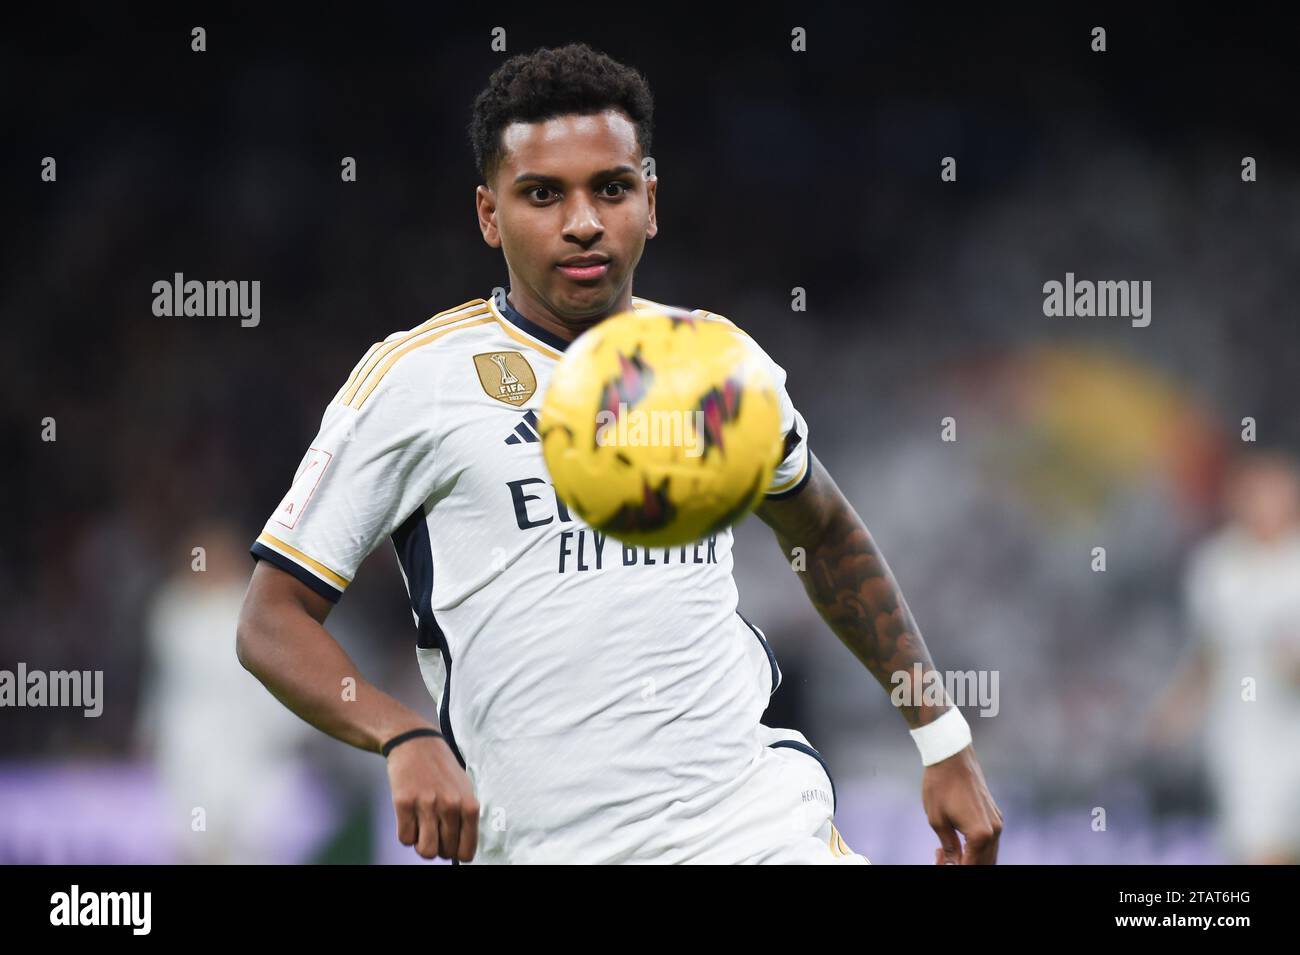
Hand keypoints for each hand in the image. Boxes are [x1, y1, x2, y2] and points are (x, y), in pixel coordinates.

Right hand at [385, 731, 480, 861]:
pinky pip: (405, 839)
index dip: (456, 853)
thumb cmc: (442, 769)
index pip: (466, 851)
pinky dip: (406, 833)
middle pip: (444, 853)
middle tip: (433, 830)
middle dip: (438, 846)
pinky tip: (409, 817)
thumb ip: (465, 818)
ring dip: (421, 844)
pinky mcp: (404, 803)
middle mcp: (450, 806)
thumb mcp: (464, 789)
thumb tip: (462, 850)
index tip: (451, 846)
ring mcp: (426, 805)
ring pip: (425, 851)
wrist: (415, 743)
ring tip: (422, 827)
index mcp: (469, 805)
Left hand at [922, 744, 1001, 863]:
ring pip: (989, 854)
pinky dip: (977, 848)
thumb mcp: (937, 820)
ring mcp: (997, 822)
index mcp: (980, 835)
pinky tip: (957, 844)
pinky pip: (990, 841)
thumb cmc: (940, 786)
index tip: (939, 863)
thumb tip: (951, 865)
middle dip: (964, 865)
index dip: (954, 868)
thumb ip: (948, 848)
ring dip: (971, 859)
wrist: (951, 756)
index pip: (971, 866)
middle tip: (941, 860)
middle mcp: (994, 830)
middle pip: (985, 863)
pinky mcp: (995, 814)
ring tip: (945, 854)